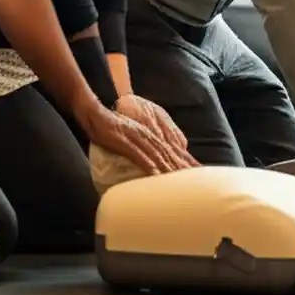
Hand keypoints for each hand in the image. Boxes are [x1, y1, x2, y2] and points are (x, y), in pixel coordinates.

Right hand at [76, 103, 194, 174]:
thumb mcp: (133, 137)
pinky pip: (137, 154)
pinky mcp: (124, 141)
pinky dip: (146, 164)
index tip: (199, 171)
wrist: (95, 115)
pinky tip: (154, 173)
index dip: (186, 160)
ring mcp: (137, 139)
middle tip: (197, 179)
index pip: (173, 150)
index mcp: (152, 136)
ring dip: (168, 168)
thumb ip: (144, 148)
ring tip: (179, 180)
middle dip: (183, 166)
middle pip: (169, 154)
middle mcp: (149, 137)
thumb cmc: (112, 128)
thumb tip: (152, 164)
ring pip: (156, 155)